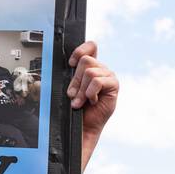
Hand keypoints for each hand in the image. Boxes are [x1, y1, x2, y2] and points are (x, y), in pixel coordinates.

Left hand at [66, 41, 118, 173]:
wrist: (84, 127)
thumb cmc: (77, 109)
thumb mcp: (70, 89)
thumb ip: (70, 76)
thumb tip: (61, 69)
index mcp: (91, 67)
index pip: (90, 46)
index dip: (80, 51)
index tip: (71, 64)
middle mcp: (101, 69)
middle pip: (86, 61)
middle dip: (75, 80)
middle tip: (74, 95)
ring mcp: (108, 76)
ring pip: (90, 72)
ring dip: (82, 90)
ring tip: (81, 101)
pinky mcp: (113, 85)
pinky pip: (98, 81)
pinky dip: (91, 92)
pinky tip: (92, 100)